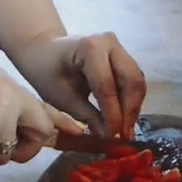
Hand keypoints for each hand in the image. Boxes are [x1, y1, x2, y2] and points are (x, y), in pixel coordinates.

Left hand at [9, 32, 146, 139]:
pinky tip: (124, 119)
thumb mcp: (62, 98)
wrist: (45, 52)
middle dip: (129, 111)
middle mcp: (110, 43)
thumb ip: (87, 116)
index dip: (112, 114)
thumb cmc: (47, 73)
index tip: (112, 138)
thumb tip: (108, 137)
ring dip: (133, 107)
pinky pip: (133, 79)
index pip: (107, 86)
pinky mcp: (123, 56)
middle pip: (131, 80)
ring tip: (125, 131)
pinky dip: (131, 100)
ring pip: (137, 80)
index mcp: (90, 48)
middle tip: (124, 136)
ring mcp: (119, 47)